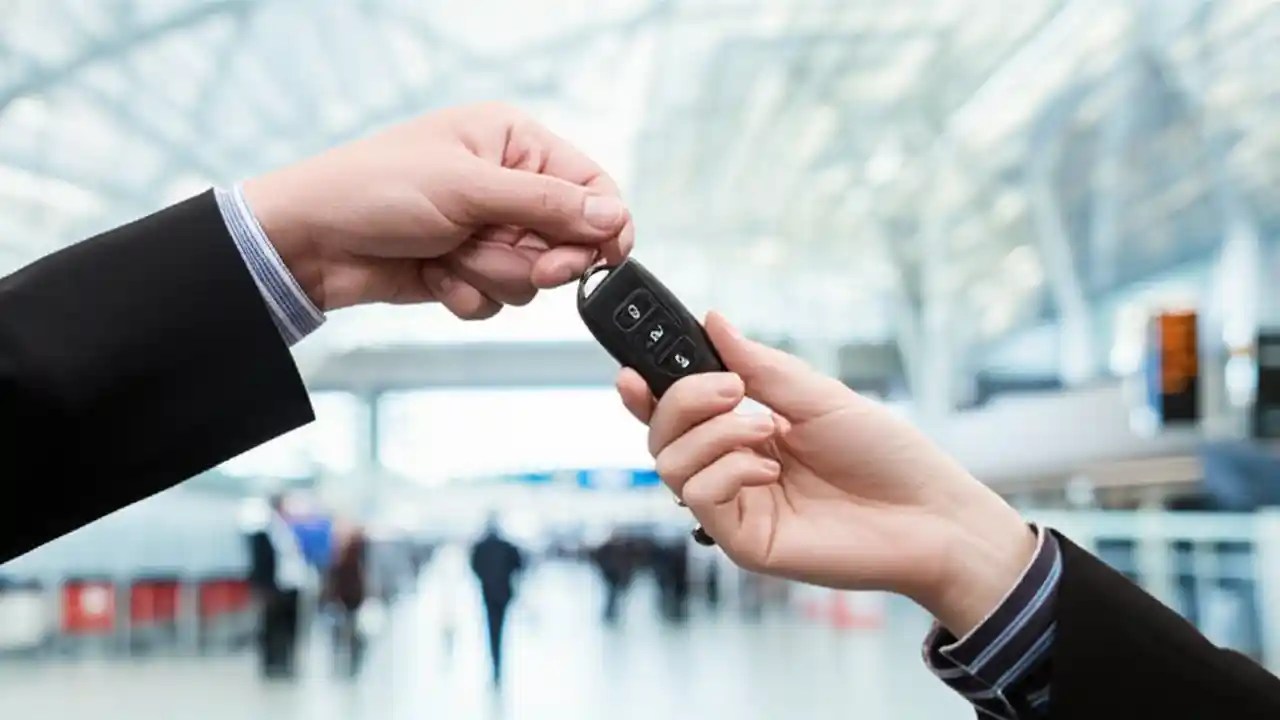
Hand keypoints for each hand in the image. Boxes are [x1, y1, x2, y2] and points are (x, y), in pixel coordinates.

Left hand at [243, 103, 633, 318]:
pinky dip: (467, 292)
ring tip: (447, 252)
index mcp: (514, 143)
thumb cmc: (375, 189)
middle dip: (536, 256)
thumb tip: (614, 217)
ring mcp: (488, 230)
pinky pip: (499, 298)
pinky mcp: (468, 268)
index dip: (603, 225)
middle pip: (568, 239)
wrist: (309, 242)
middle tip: (519, 260)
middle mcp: (507, 185)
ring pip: (534, 277)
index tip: (603, 259)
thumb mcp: (468, 188)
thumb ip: (547, 205)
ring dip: (491, 272)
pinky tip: (432, 272)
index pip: (590, 185)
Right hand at [616, 312, 1035, 635]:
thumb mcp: (819, 395)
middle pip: (661, 432)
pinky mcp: (743, 540)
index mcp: (746, 429)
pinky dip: (727, 469)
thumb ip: (760, 365)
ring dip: (712, 433)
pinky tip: (771, 468)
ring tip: (768, 429)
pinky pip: (698, 497)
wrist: (932, 514)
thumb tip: (713, 320)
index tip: (634, 368)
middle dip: (683, 399)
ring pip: (670, 464)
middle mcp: (731, 466)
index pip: (677, 409)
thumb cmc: (886, 455)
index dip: (647, 388)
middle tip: (734, 389)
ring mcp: (735, 505)